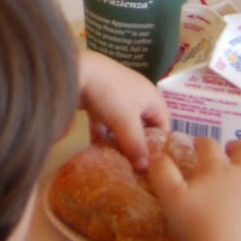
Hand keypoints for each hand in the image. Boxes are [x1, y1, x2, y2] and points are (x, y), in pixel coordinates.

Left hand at [77, 51, 168, 168]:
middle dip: (137, 146)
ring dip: (119, 142)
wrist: (77, 71)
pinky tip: (98, 153)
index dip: (160, 146)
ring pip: (122, 126)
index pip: (163, 126)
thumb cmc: (111, 95)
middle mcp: (137, 96)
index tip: (155, 166)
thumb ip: (136, 146)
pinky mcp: (97, 100)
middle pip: (142, 127)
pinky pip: (104, 122)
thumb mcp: (127, 123)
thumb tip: (145, 169)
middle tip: (135, 169)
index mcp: (152, 98)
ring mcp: (116, 97)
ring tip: (118, 164)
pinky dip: (101, 136)